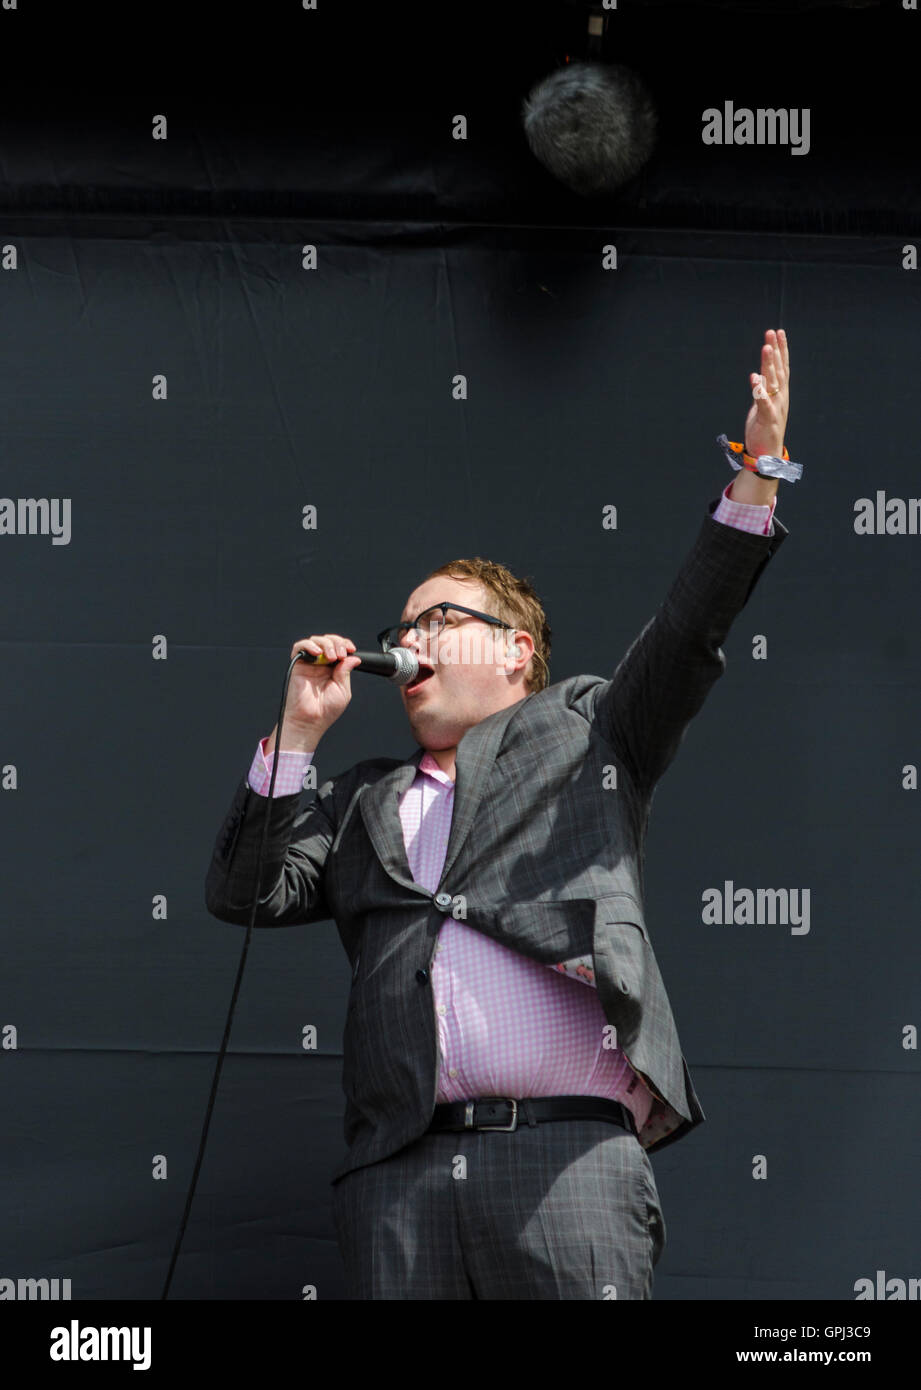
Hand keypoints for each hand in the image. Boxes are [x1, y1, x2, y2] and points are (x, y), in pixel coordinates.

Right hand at [281, 633, 361, 737]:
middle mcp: (321, 664)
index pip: (339, 648)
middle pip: (328, 641)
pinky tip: (317, 653)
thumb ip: (346, 672)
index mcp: (333, 669)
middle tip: (340, 655)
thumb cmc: (326, 710)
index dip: (345, 644)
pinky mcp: (297, 665)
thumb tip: (354, 658)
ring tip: (331, 657)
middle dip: (337, 643)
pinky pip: (299, 647)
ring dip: (326, 644)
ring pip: (315, 641)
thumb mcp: (343, 690)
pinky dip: (309, 645)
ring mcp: (309, 664)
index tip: (351, 649)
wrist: (311, 720)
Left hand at [744, 328, 789, 460]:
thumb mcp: (763, 404)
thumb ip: (763, 389)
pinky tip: (754, 377)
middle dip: (776, 350)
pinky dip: (759, 390)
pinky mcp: (768, 419)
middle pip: (779, 370)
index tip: (778, 332)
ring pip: (773, 382)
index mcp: (780, 393)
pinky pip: (763, 402)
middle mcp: (780, 397)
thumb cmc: (764, 428)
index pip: (782, 367)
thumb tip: (760, 374)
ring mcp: (775, 408)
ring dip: (769, 365)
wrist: (766, 454)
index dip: (781, 349)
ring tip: (766, 348)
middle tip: (772, 332)